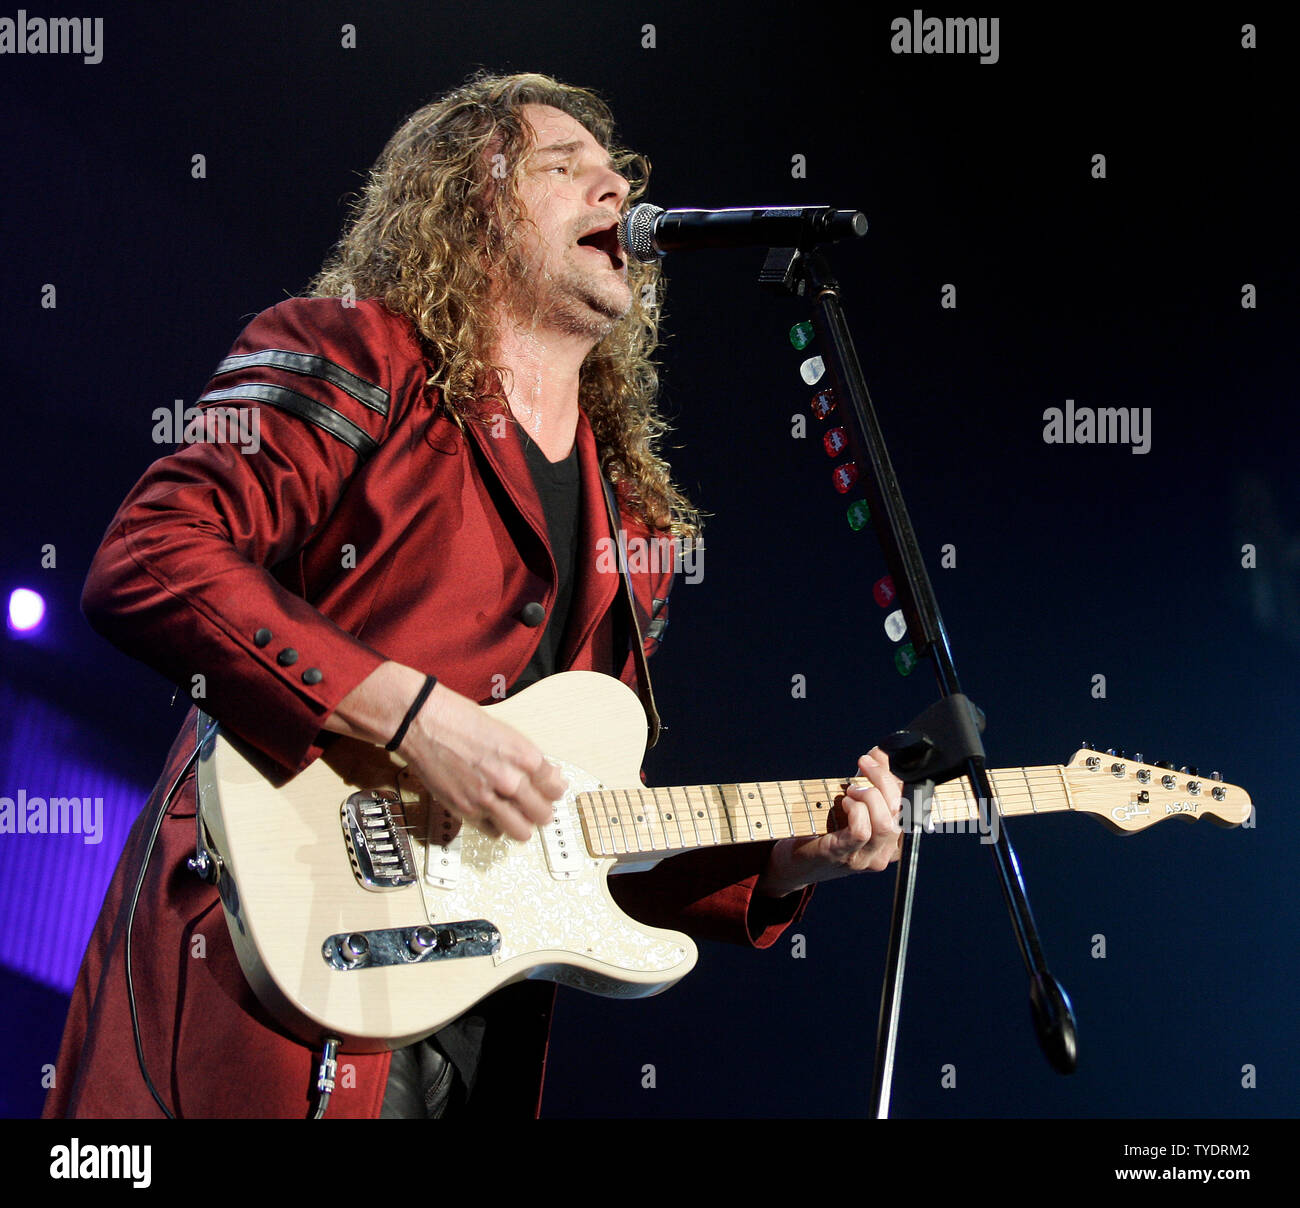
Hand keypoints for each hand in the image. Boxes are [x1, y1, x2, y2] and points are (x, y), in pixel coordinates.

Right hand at [397, 681, 565, 841]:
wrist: (423, 723)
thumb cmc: (459, 720)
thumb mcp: (504, 732)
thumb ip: (525, 758)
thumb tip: (546, 775)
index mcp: (524, 756)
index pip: (554, 788)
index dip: (554, 790)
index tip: (551, 792)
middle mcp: (509, 780)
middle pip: (542, 813)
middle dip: (542, 812)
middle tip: (538, 809)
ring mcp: (487, 799)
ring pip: (521, 831)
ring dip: (523, 826)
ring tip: (519, 818)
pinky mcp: (466, 811)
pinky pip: (493, 831)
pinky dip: (496, 826)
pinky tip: (494, 815)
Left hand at [757, 747, 903, 896]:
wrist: (795, 861)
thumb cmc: (825, 830)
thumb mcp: (852, 803)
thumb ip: (869, 781)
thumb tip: (881, 754)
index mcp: (892, 841)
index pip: (908, 805)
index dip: (895, 777)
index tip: (877, 757)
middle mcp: (884, 853)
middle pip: (898, 812)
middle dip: (882, 780)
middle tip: (864, 764)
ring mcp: (865, 858)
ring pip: (885, 823)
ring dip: (868, 796)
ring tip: (851, 789)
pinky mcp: (843, 855)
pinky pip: (861, 831)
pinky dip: (855, 810)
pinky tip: (845, 802)